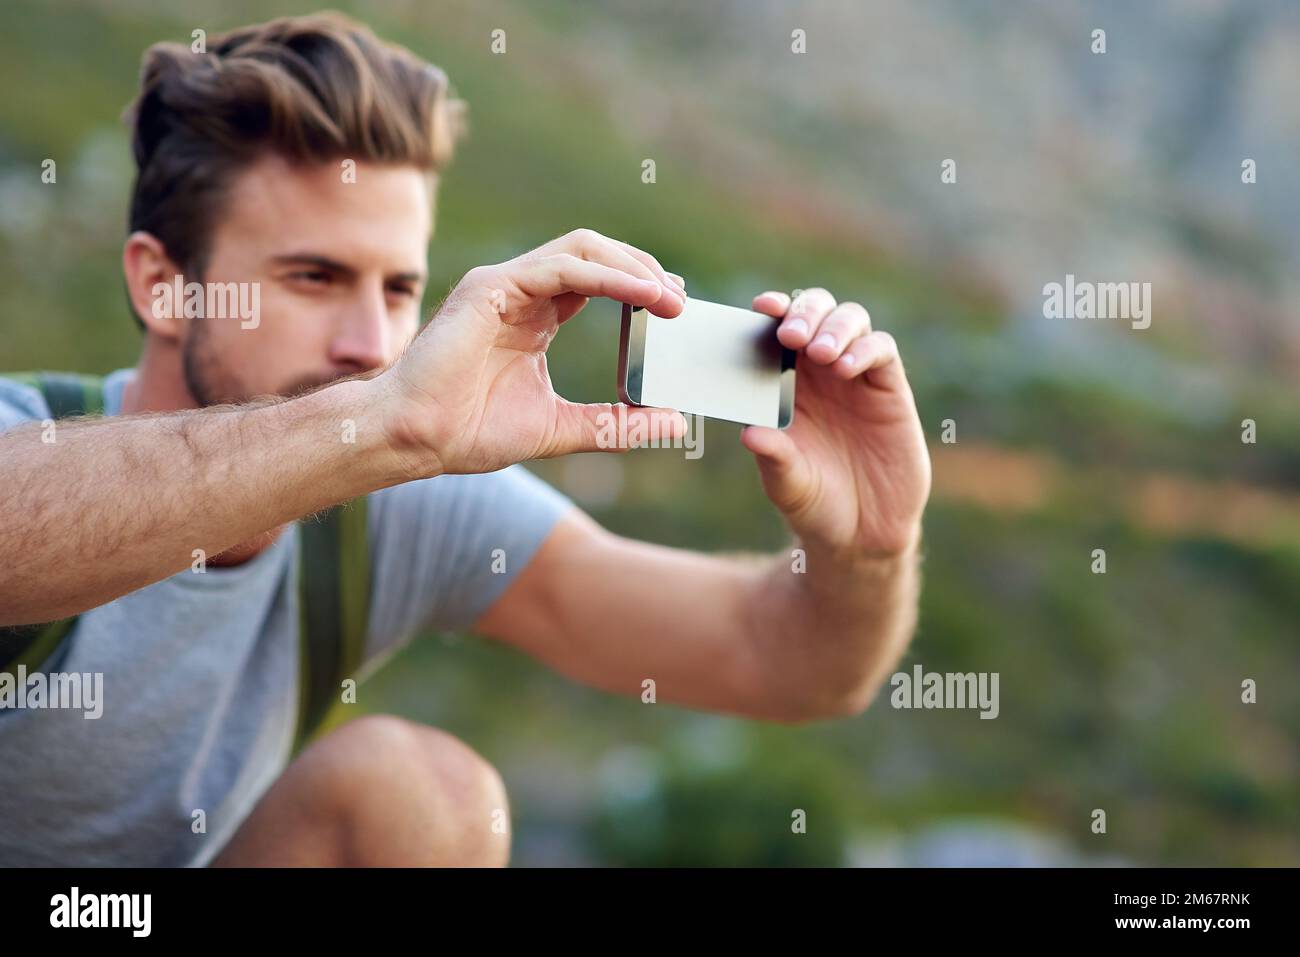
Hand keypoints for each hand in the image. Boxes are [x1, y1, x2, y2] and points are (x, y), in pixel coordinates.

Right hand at [378, 229, 686, 475]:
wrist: (415, 439)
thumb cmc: (470, 432)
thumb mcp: (561, 428)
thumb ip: (615, 424)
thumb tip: (673, 423)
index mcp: (537, 317)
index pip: (600, 281)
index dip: (641, 286)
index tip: (678, 309)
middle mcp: (523, 292)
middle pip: (597, 253)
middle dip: (645, 269)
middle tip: (681, 301)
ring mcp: (505, 284)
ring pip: (582, 248)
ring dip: (631, 266)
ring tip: (668, 297)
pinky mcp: (491, 286)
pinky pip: (560, 267)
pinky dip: (606, 276)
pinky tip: (638, 293)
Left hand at [741, 288, 930, 557]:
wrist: (862, 533)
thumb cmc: (814, 503)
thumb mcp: (786, 484)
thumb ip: (773, 457)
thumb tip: (749, 433)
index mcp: (783, 382)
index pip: (776, 330)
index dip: (771, 311)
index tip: (760, 308)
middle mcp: (819, 372)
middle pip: (815, 312)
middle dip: (804, 312)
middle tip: (790, 335)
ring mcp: (856, 377)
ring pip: (851, 321)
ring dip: (834, 327)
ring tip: (821, 353)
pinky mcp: (890, 390)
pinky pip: (882, 351)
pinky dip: (865, 349)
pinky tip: (848, 368)